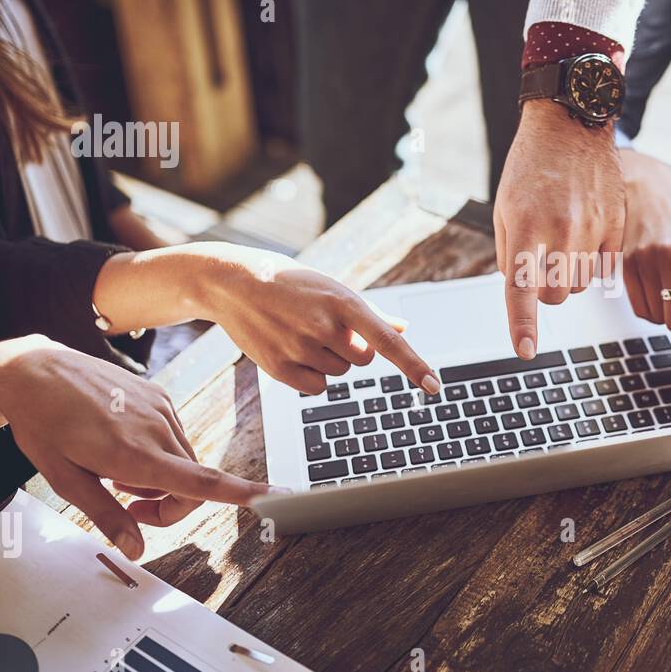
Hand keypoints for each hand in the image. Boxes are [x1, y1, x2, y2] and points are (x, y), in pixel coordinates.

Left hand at [0, 336, 270, 559]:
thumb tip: (136, 549)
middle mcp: (157, 429)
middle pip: (192, 482)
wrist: (35, 370)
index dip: (239, 493)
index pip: (200, 480)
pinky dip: (157, 451)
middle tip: (126, 508)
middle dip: (168, 504)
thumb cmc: (43, 424)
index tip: (274, 496)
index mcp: (134, 454)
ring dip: (160, 477)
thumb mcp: (63, 480)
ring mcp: (161, 409)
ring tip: (113, 469)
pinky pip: (173, 436)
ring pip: (182, 460)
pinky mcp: (160, 396)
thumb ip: (106, 515)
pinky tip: (120, 442)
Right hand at [194, 245, 439, 394]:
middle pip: (363, 360)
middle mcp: (324, 326)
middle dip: (351, 348)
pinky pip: (317, 387)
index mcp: (344, 302)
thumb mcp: (333, 288)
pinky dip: (311, 375)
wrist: (235, 283)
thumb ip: (372, 313)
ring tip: (302, 332)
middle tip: (324, 326)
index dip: (414, 365)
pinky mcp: (279, 368)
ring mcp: (300, 348)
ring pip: (340, 373)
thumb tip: (405, 328)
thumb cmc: (294, 285)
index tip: (435, 387)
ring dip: (329, 359)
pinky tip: (292, 350)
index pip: (388, 341)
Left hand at [493, 100, 625, 357]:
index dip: (522, 324)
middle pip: (555, 296)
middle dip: (544, 293)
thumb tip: (521, 291)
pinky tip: (583, 235)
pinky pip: (603, 268)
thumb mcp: (505, 207)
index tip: (525, 350)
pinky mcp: (615, 225)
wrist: (571, 123)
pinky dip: (590, 264)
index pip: (523, 289)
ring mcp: (593, 228)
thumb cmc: (531, 165)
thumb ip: (512, 253)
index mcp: (526, 225)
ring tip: (562, 243)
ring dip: (567, 278)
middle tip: (541, 266)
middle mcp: (562, 229)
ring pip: (580, 286)